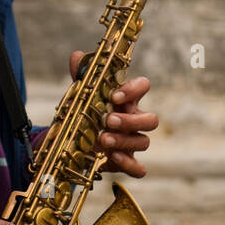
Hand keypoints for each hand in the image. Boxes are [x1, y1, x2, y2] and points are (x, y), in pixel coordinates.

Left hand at [68, 50, 155, 177]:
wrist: (73, 143)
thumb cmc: (84, 114)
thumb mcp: (81, 96)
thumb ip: (82, 77)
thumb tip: (77, 56)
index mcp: (126, 100)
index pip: (143, 87)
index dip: (134, 90)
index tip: (114, 96)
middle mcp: (133, 120)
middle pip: (151, 120)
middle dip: (131, 120)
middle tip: (108, 120)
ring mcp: (132, 143)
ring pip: (144, 142)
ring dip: (124, 140)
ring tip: (102, 139)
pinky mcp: (126, 163)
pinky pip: (139, 168)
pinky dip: (129, 165)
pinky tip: (112, 157)